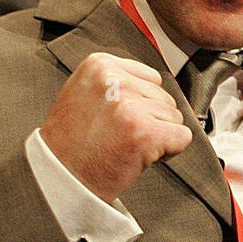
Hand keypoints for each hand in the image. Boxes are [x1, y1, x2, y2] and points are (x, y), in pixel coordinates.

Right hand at [40, 52, 191, 203]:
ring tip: (124, 145)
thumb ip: (118, 82)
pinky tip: (139, 156)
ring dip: (157, 136)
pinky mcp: (145, 132)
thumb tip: (157, 85)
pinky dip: (169, 151)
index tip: (119, 118)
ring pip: (174, 117)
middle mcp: (114, 80)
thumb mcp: (85, 92)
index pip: (151, 78)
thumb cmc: (72, 142)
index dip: (142, 103)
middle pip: (165, 97)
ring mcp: (129, 105)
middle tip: (118, 136)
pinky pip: (182, 137)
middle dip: (150, 119)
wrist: (60, 177)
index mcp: (100, 64)